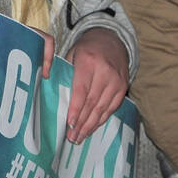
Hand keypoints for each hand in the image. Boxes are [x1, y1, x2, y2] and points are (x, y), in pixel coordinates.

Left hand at [64, 28, 129, 143]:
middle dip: (81, 123)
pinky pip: (112, 107)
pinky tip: (92, 128)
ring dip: (91, 125)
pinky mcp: (123, 87)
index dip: (75, 109)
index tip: (69, 124)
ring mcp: (117, 80)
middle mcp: (105, 72)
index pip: (81, 90)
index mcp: (88, 62)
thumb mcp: (71, 54)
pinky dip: (101, 119)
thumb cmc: (86, 49)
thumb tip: (54, 97)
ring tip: (80, 137)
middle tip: (72, 137)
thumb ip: (64, 73)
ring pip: (103, 108)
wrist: (111, 40)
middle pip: (92, 102)